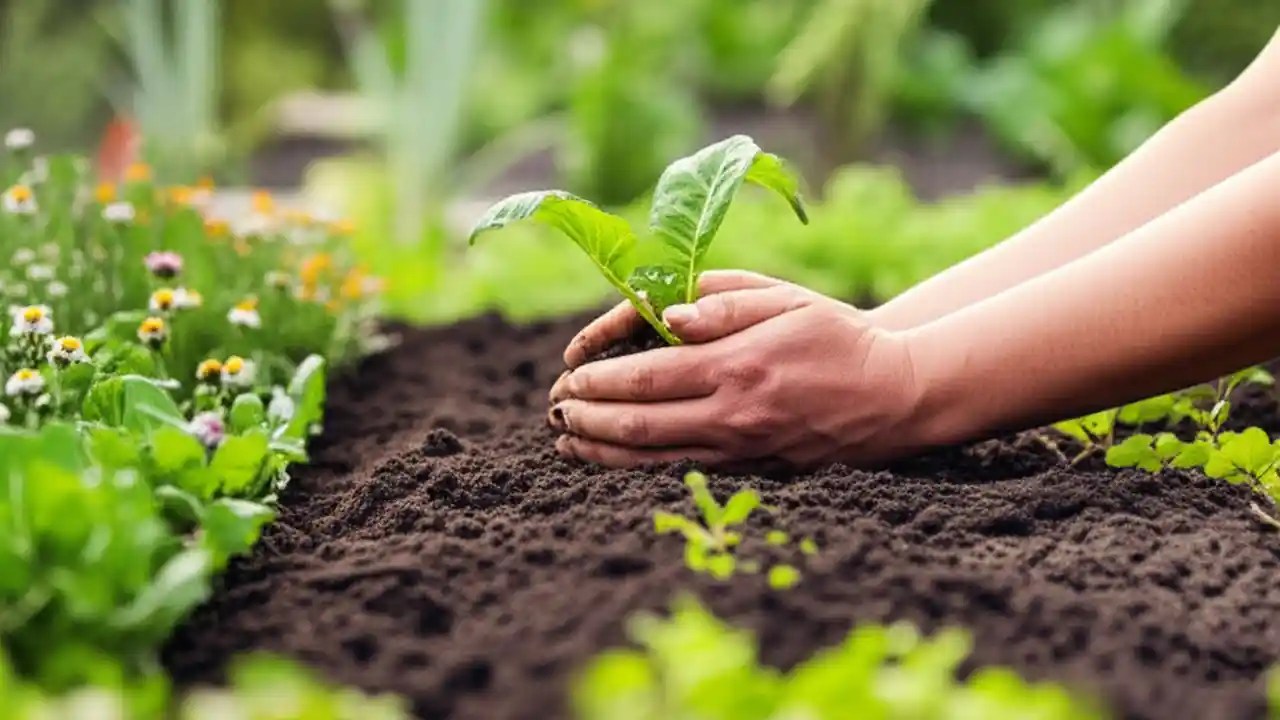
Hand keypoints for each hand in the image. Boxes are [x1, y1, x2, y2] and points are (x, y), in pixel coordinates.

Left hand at [548, 271, 923, 467]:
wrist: (893, 394)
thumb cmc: (836, 335)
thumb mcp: (785, 299)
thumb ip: (721, 302)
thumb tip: (662, 316)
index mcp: (738, 366)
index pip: (647, 377)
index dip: (598, 380)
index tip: (567, 375)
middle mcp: (734, 415)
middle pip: (639, 425)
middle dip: (587, 418)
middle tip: (554, 409)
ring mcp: (742, 451)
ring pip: (653, 459)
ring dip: (601, 453)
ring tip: (565, 441)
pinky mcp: (751, 472)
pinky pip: (682, 474)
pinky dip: (638, 470)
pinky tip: (611, 461)